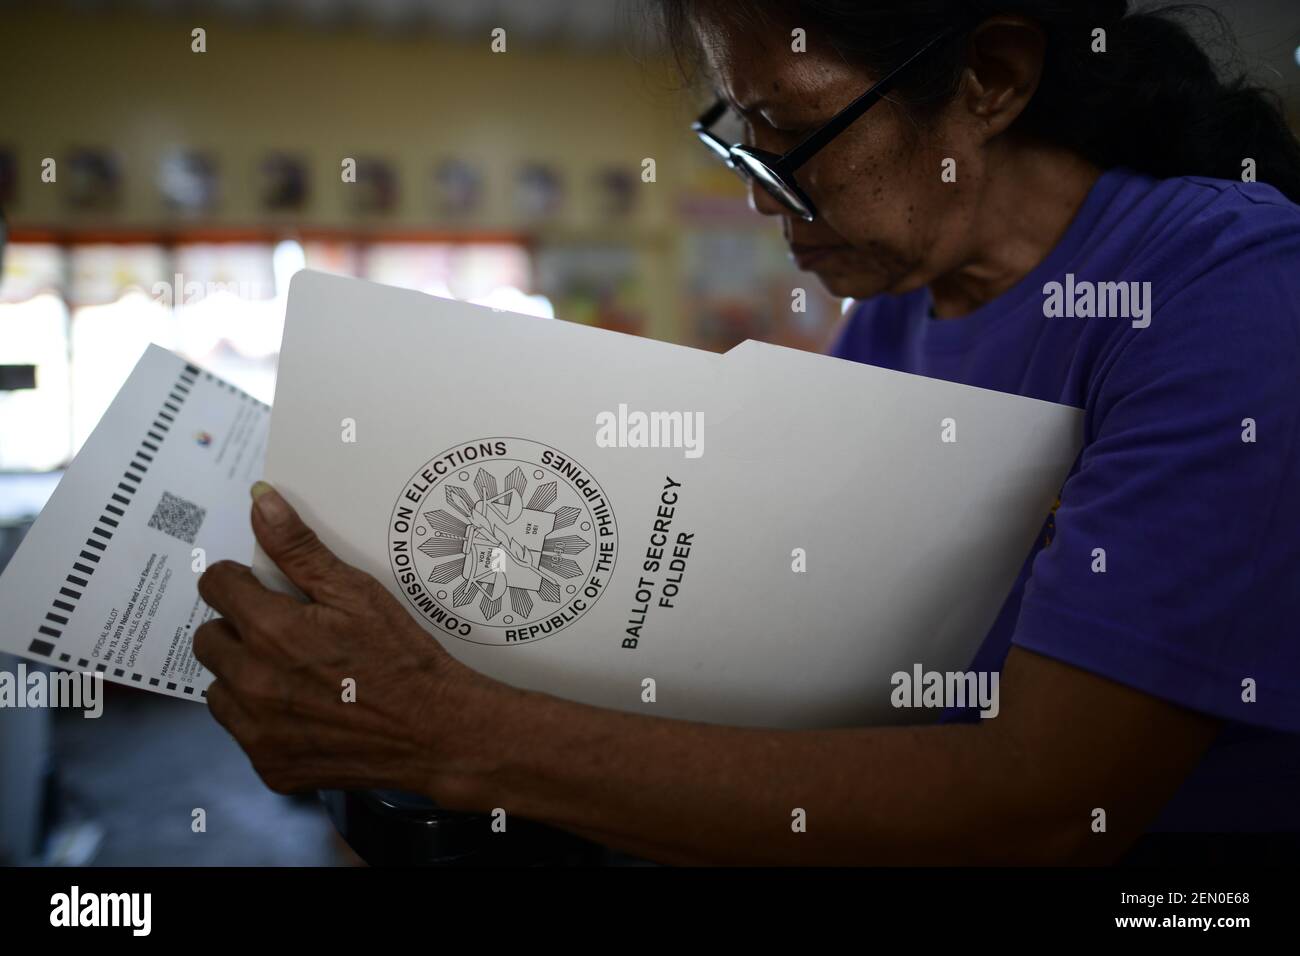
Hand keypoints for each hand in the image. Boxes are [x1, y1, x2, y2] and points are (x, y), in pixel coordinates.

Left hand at [194, 481, 497, 797]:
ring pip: (218, 689)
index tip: (265, 589)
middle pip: (208, 639)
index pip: (216, 586)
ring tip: (292, 674)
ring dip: (243, 676)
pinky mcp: (270, 765)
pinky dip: (262, 720)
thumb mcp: (356, 592)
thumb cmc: (402, 657)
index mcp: (271, 630)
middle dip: (238, 629)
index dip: (241, 580)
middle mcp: (252, 682)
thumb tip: (261, 501)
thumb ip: (299, 549)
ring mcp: (257, 730)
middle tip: (283, 634)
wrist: (436, 731)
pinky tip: (305, 711)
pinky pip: (242, 733)